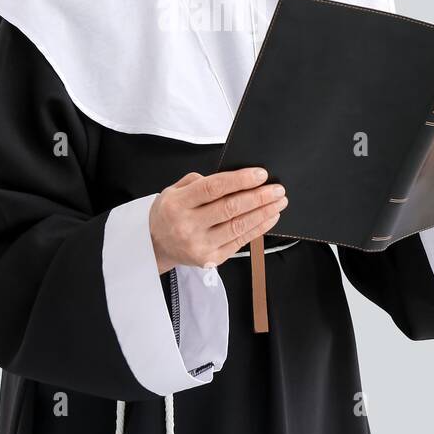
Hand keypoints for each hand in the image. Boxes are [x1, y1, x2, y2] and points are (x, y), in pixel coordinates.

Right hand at [149, 167, 287, 274]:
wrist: (155, 245)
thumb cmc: (169, 213)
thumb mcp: (173, 190)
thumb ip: (199, 182)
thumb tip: (233, 179)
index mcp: (178, 203)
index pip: (214, 188)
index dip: (240, 180)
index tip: (261, 174)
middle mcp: (188, 225)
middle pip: (230, 208)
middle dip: (259, 197)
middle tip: (277, 189)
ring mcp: (200, 245)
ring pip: (238, 226)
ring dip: (263, 213)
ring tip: (279, 202)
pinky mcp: (211, 259)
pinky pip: (240, 242)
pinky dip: (258, 229)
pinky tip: (269, 218)